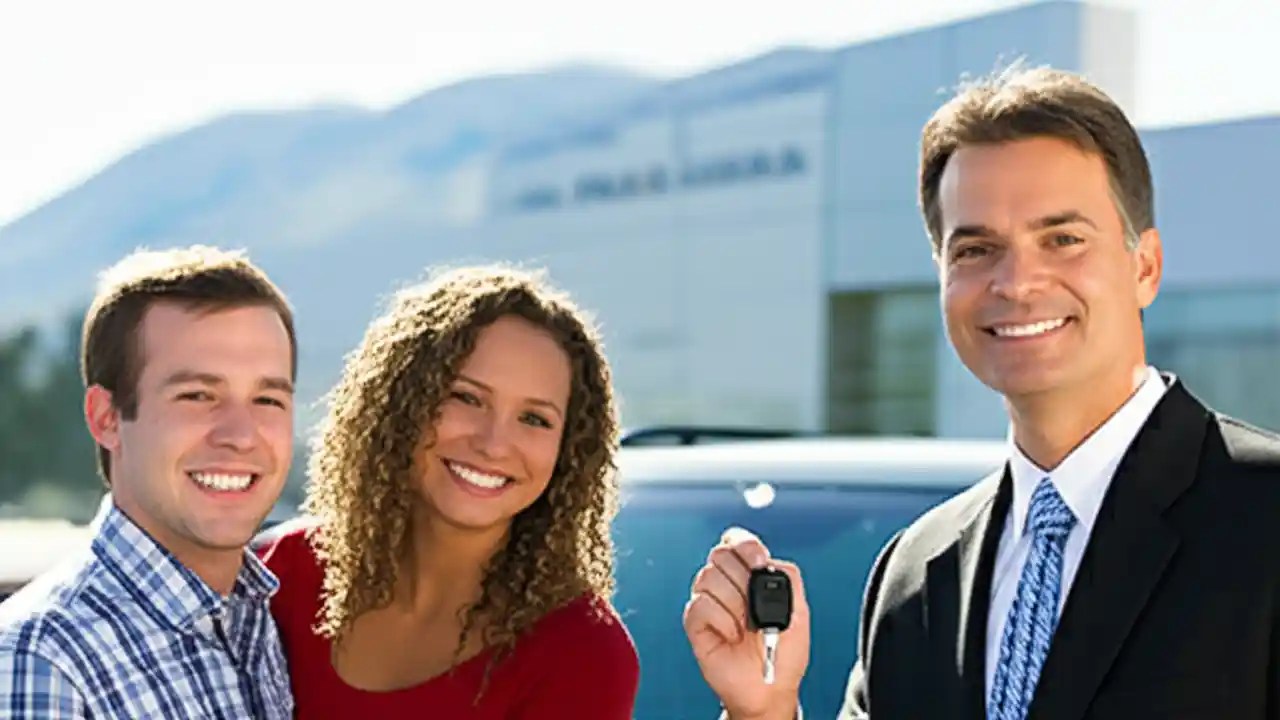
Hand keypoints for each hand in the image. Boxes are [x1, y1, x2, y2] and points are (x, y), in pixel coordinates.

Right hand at [683, 527, 810, 719]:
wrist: (770, 688)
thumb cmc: (783, 651)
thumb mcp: (800, 610)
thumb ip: (788, 577)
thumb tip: (766, 561)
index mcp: (750, 573)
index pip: (736, 540)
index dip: (745, 545)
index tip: (759, 563)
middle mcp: (726, 582)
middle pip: (720, 554)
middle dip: (743, 580)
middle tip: (756, 606)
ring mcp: (709, 600)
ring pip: (708, 577)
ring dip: (735, 605)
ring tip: (746, 627)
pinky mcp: (695, 621)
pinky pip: (700, 605)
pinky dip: (722, 621)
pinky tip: (732, 636)